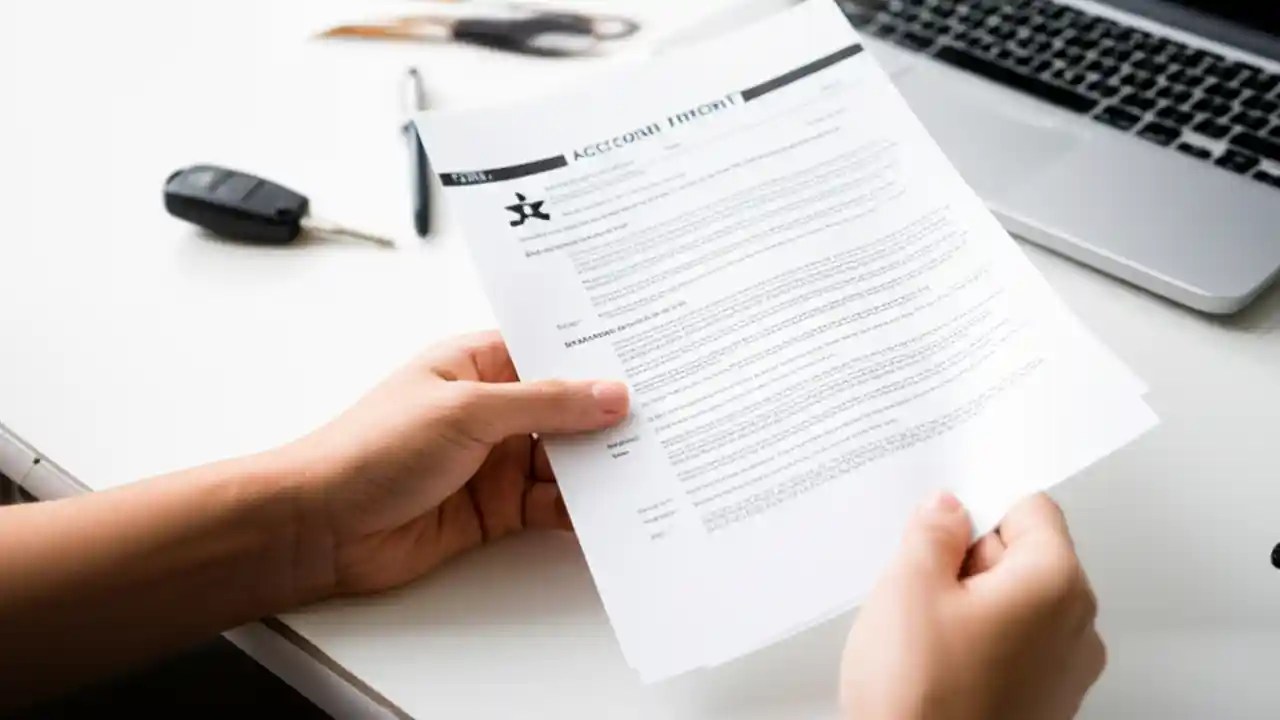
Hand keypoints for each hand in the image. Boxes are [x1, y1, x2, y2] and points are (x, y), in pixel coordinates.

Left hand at [276, 331, 628, 599]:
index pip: (551, 352)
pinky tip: (613, 512)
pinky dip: (581, 511)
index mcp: (476, 364)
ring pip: (566, 460)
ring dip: (601, 467)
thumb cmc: (370, 449)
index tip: (650, 361)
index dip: (597, 357)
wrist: (320, 528)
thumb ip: (544, 404)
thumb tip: (609, 394)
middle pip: (566, 409)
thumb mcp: (466, 411)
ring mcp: (495, 461)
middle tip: (667, 418)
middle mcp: (490, 410)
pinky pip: (552, 506)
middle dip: (609, 417)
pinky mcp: (496, 510)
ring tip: (653, 466)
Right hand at [840, 492, 1104, 719]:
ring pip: (1013, 605)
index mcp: (1056, 585)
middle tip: (920, 587)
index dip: (977, 511)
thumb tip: (946, 512)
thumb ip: (931, 533)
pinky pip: (1010, 650)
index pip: (1030, 508)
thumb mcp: (907, 588)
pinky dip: (975, 647)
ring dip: (968, 607)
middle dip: (969, 562)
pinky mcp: (1041, 704)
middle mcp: (1075, 628)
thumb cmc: (922, 703)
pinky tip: (935, 666)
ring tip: (922, 636)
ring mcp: (1062, 673)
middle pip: (1024, 557)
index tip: (941, 525)